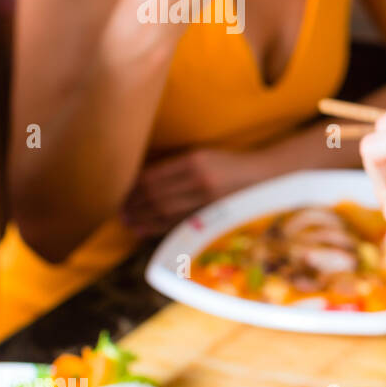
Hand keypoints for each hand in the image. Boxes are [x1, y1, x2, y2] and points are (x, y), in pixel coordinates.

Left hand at [120, 147, 261, 237]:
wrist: (267, 176)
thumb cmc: (230, 164)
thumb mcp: (204, 156)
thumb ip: (176, 168)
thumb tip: (140, 183)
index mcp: (194, 161)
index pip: (153, 177)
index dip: (132, 188)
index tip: (118, 194)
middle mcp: (201, 180)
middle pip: (156, 197)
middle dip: (134, 206)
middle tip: (118, 213)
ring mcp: (210, 200)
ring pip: (166, 212)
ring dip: (143, 219)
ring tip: (128, 223)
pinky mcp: (216, 215)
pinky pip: (182, 223)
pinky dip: (160, 228)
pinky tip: (146, 230)